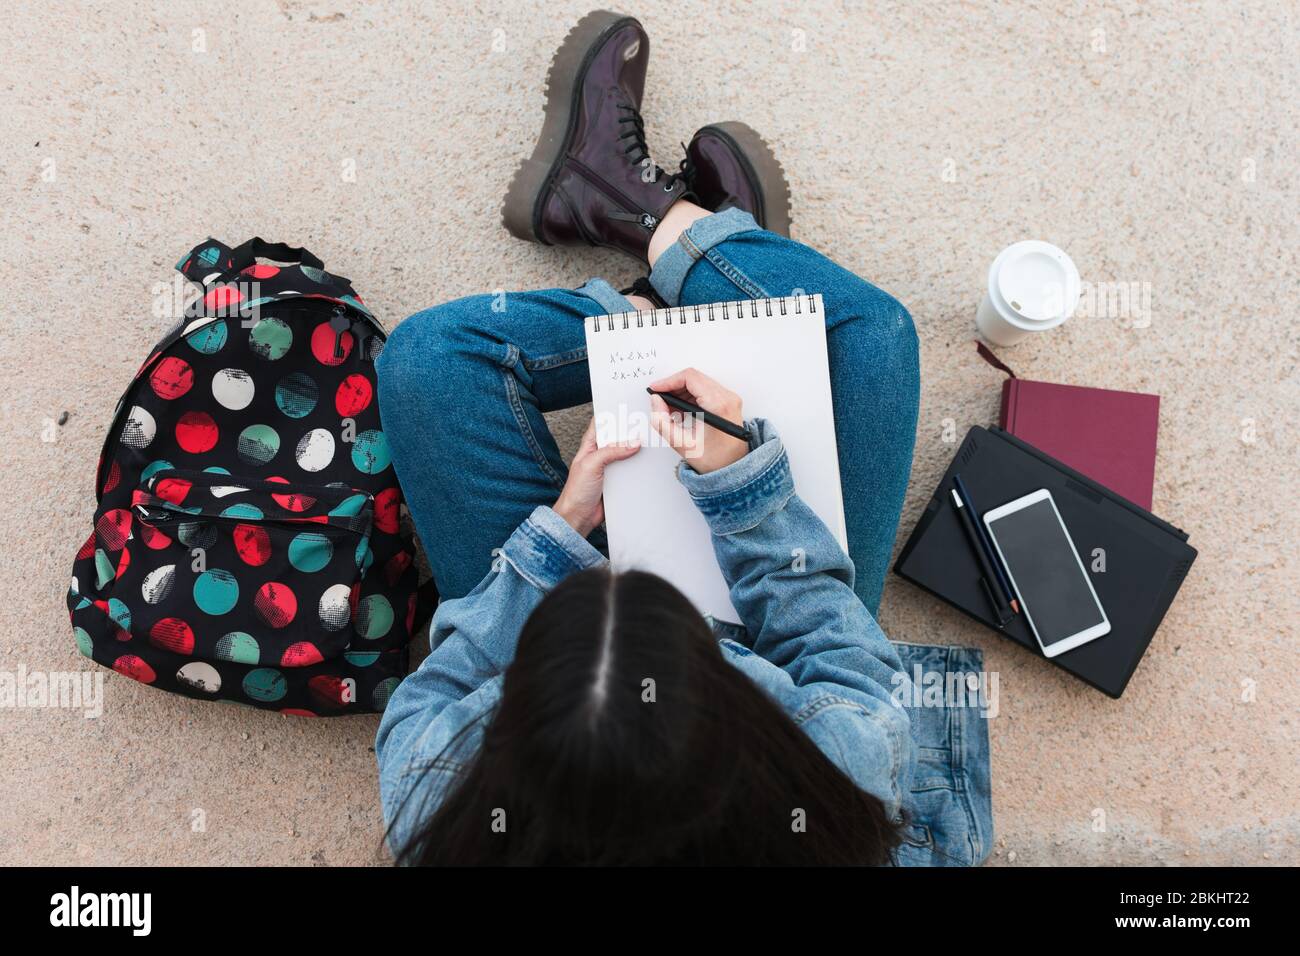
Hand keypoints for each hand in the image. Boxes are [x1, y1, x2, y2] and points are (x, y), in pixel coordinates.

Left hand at [553, 418, 640, 535]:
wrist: (579, 517)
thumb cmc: (576, 491)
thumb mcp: (591, 464)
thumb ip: (611, 451)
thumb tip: (633, 442)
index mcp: (590, 445)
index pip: (602, 423)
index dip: (613, 414)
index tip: (628, 409)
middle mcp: (600, 454)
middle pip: (619, 438)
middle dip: (631, 432)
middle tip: (645, 427)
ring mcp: (610, 468)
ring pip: (627, 454)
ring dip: (637, 452)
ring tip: (650, 444)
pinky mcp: (618, 481)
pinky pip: (631, 471)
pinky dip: (638, 468)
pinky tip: (647, 465)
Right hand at [648, 367, 748, 474]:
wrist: (733, 469)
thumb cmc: (714, 460)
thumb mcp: (681, 444)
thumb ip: (662, 422)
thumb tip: (655, 401)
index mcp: (718, 405)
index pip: (690, 378)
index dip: (668, 381)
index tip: (655, 389)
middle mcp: (728, 398)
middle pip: (694, 378)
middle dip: (673, 387)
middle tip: (659, 400)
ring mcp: (729, 399)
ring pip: (698, 383)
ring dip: (680, 392)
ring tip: (668, 409)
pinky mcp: (727, 403)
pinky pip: (704, 391)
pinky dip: (689, 397)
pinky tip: (679, 411)